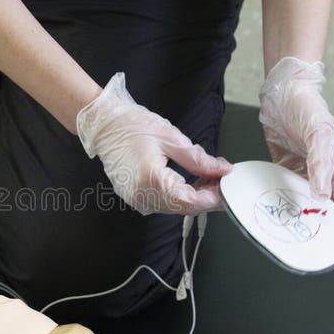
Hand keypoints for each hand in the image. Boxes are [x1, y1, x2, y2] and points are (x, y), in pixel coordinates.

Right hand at [76, 72, 230, 214]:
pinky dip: (180, 195)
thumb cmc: (131, 126)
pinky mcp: (135, 198)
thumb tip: (221, 170)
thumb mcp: (172, 139)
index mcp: (152, 182)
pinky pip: (164, 204)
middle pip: (185, 208)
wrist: (104, 125)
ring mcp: (137, 200)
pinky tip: (190, 182)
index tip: (228, 186)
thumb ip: (199, 160)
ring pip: (176, 208)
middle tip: (221, 178)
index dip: (215, 197)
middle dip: (208, 196)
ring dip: (195, 197)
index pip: (193, 202)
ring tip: (208, 178)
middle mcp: (142, 197)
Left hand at [259, 57, 333, 223]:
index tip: (333, 237)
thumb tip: (322, 194)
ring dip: (297, 213)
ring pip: (303, 200)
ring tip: (287, 227)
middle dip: (318, 222)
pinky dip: (280, 199)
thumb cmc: (308, 107)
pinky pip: (284, 188)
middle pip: (326, 207)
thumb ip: (321, 164)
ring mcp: (303, 170)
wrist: (283, 91)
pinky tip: (272, 207)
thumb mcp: (319, 134)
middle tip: (305, 236)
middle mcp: (323, 172)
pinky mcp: (284, 166)